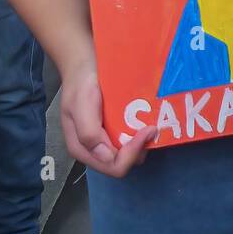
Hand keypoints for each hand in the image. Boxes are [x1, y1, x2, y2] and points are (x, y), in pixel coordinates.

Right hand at [60, 62, 154, 177]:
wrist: (84, 66)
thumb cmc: (80, 85)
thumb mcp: (80, 107)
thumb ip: (89, 134)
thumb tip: (108, 158)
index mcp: (82, 149)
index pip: (114, 166)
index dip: (132, 153)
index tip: (147, 129)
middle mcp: (94, 150)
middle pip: (123, 163)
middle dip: (139, 149)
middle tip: (152, 127)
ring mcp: (104, 141)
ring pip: (128, 154)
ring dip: (141, 143)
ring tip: (150, 124)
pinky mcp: (112, 131)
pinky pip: (128, 141)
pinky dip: (139, 134)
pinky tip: (146, 121)